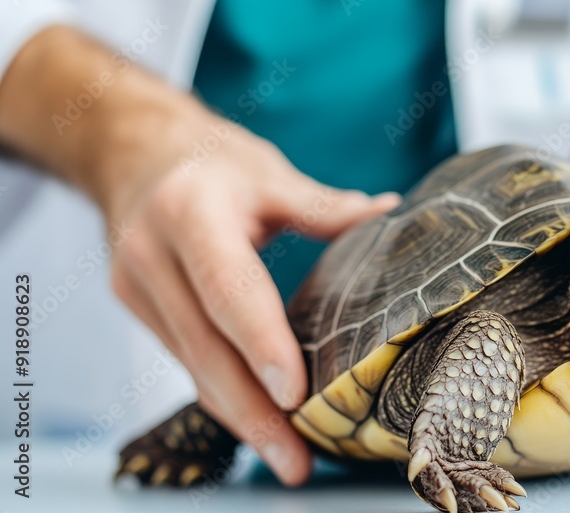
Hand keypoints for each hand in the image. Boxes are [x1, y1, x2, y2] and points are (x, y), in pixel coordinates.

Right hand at [0, 27, 399, 483]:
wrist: (133, 153)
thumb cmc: (213, 162)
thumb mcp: (268, 171)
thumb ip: (324, 206)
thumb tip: (389, 216)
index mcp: (191, 210)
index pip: (228, 287)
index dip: (261, 343)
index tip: (294, 394)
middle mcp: (152, 253)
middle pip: (205, 347)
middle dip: (252, 412)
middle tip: (297, 461)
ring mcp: (136, 285)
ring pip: (192, 365)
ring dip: (239, 416)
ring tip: (288, 457)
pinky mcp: (137, 307)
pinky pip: (186, 358)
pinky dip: (224, 392)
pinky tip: (259, 422)